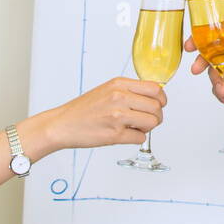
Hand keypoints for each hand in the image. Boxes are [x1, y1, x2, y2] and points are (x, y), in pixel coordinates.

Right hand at [46, 77, 166, 150]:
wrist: (62, 124)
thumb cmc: (84, 109)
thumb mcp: (108, 89)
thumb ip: (130, 91)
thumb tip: (154, 97)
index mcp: (119, 84)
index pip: (155, 89)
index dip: (161, 100)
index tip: (156, 106)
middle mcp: (120, 97)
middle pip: (157, 108)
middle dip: (156, 117)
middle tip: (145, 120)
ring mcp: (117, 116)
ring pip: (152, 123)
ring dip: (147, 128)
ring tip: (133, 127)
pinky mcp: (115, 134)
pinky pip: (140, 138)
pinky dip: (136, 139)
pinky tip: (124, 135)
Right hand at [184, 25, 223, 128]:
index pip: (223, 32)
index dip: (206, 36)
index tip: (194, 43)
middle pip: (213, 50)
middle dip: (203, 60)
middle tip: (196, 69)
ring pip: (213, 70)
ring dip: (215, 81)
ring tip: (223, 90)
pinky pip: (217, 86)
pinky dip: (219, 92)